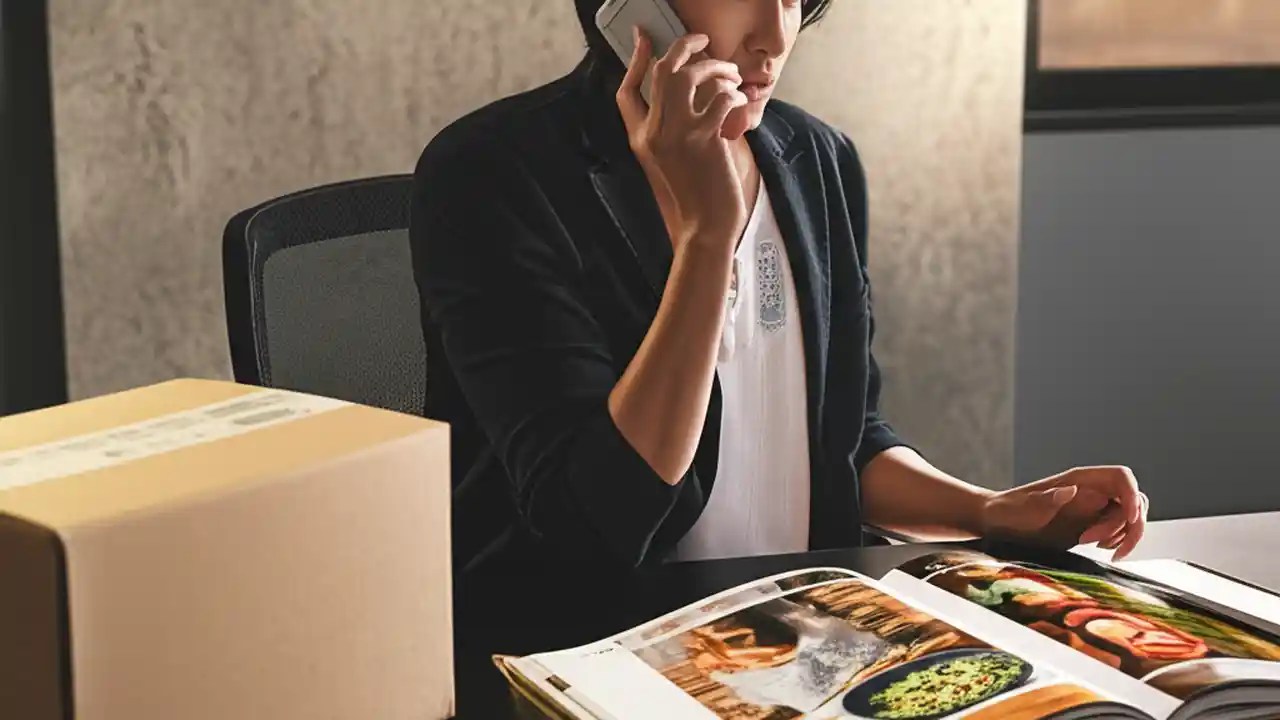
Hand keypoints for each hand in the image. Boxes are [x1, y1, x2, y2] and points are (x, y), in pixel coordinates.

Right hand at [615, 29, 749, 250]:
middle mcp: (653, 134)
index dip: (635, 59)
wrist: (704, 228)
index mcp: (639, 139)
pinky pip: (720, 98)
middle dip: (684, 46)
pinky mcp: (704, 140)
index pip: (626, 90)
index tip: (646, 38)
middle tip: (703, 41)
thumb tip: (689, 92)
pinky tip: (739, 101)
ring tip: (731, 75)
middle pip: (661, 71)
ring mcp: (677, 136)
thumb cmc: (694, 196)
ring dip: (716, 67)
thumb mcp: (670, 161)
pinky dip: (733, 93)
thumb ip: (670, 129)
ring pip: (690, 76)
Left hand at [980, 466, 1149, 558]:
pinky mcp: (1091, 524)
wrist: (998, 523)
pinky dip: (1117, 540)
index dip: (1132, 496)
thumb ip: (1047, 500)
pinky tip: (1097, 548)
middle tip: (1096, 544)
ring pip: (1129, 517)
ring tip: (1092, 546)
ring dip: (1122, 534)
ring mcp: (1093, 508)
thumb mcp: (1024, 508)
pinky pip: (1119, 530)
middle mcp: (1091, 491)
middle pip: (1133, 500)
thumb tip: (1072, 490)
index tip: (1129, 518)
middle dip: (1126, 525)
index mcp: (1080, 480)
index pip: (1121, 477)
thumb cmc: (1008, 511)